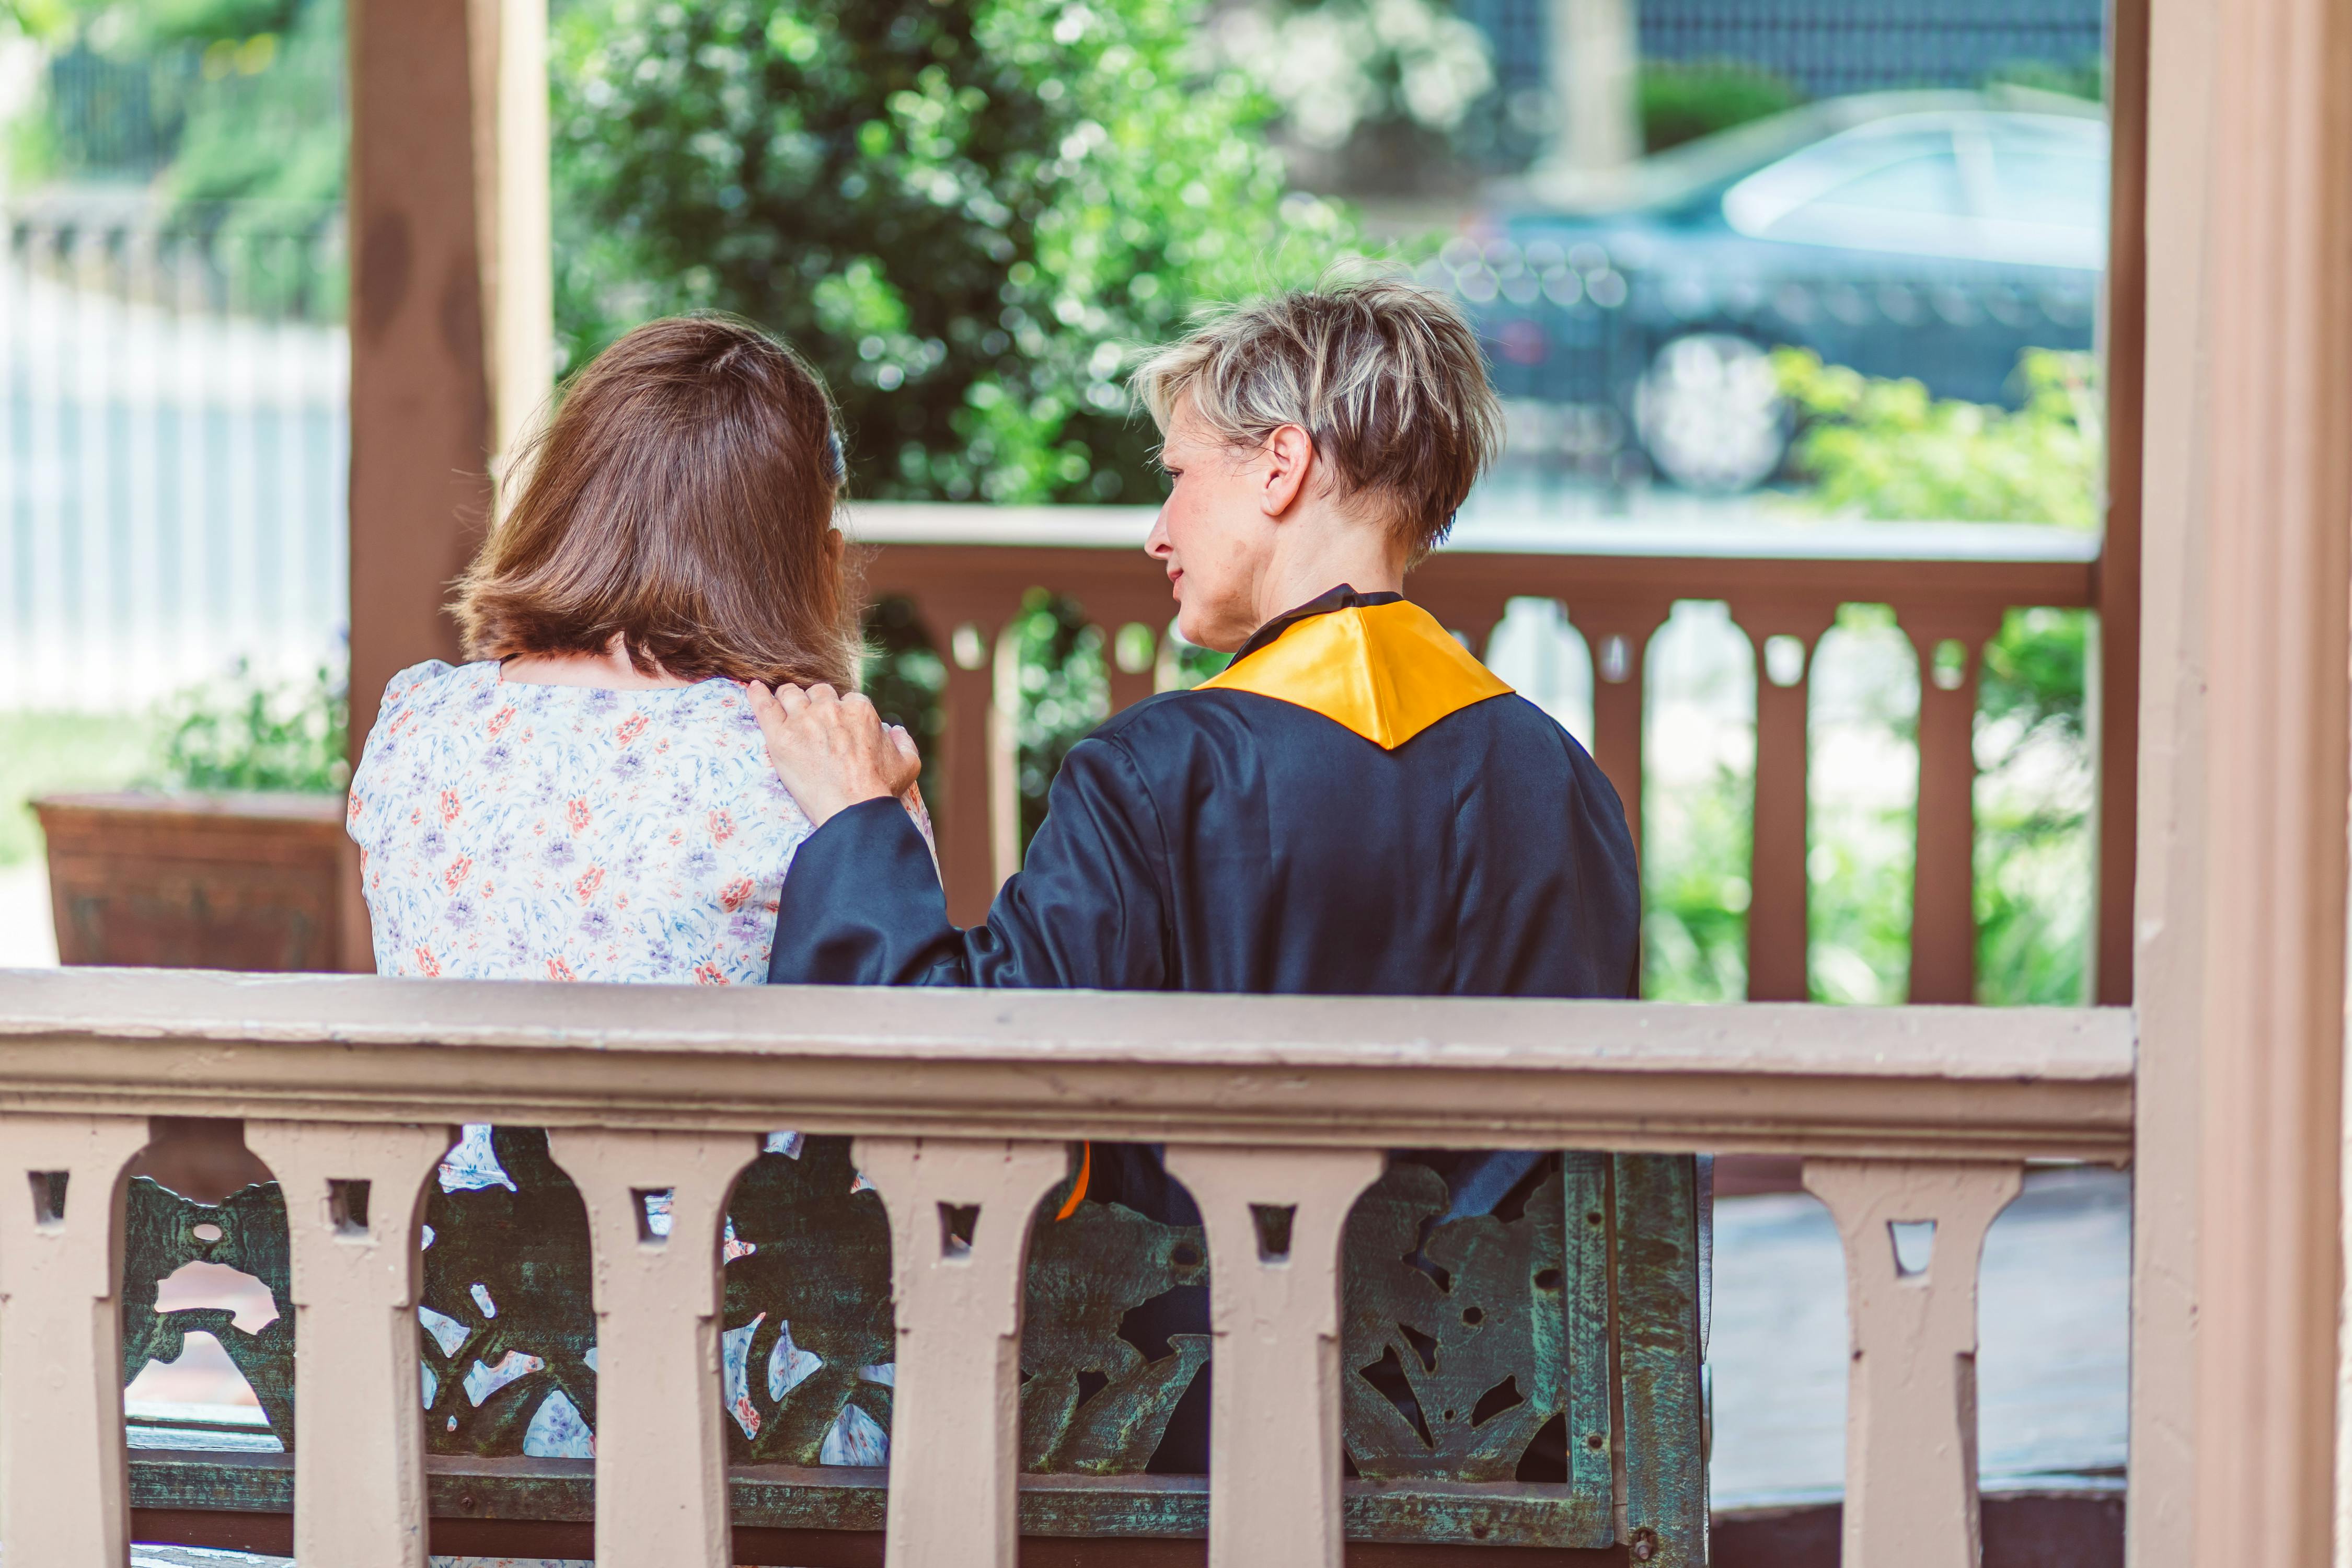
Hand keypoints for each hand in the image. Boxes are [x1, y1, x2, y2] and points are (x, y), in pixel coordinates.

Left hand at [746, 682, 921, 826]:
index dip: (840, 713)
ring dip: (789, 699)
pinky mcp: (780, 736)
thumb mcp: (908, 764)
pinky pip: (763, 706)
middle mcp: (830, 708)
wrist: (853, 810)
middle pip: (817, 692)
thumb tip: (893, 730)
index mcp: (860, 710)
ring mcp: (803, 720)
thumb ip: (903, 741)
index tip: (836, 728)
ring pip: (790, 694)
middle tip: (811, 722)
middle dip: (815, 703)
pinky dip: (757, 695)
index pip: (846, 699)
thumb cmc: (881, 789)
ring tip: (785, 710)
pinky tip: (753, 688)